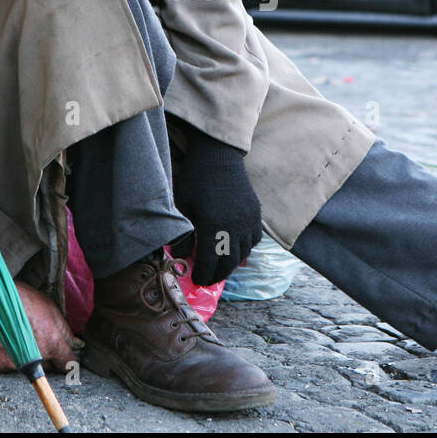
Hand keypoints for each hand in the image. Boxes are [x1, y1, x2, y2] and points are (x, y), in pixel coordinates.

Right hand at [0, 281, 80, 373]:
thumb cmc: (24, 299)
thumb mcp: (51, 310)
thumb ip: (65, 332)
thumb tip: (76, 345)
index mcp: (53, 345)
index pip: (67, 364)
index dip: (65, 360)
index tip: (62, 358)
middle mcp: (36, 358)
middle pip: (46, 367)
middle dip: (45, 357)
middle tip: (35, 339)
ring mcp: (15, 363)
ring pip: (26, 367)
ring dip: (25, 358)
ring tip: (19, 337)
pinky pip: (5, 366)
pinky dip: (5, 357)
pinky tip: (4, 341)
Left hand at [171, 123, 263, 285]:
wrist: (218, 157)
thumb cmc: (195, 180)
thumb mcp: (182, 206)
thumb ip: (182, 235)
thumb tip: (181, 257)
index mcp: (213, 226)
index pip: (210, 262)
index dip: (204, 275)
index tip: (198, 280)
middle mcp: (234, 227)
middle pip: (229, 262)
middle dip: (218, 274)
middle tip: (208, 279)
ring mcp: (248, 221)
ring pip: (244, 253)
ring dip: (232, 264)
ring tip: (221, 267)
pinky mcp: (255, 213)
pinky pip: (254, 240)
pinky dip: (245, 249)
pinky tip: (236, 249)